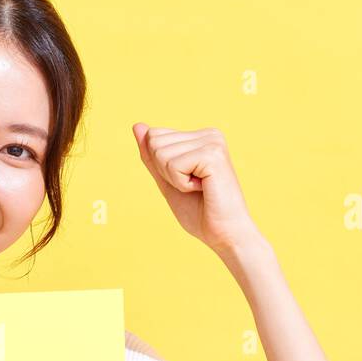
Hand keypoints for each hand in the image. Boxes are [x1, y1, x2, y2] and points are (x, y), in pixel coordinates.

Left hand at [132, 123, 259, 252]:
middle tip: (192, 187)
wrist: (224, 234)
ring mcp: (213, 141)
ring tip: (199, 188)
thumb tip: (137, 126)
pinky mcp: (213, 154)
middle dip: (165, 171)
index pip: (154, 136)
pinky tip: (202, 189)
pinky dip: (180, 184)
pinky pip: (172, 165)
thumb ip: (152, 155)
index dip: (160, 167)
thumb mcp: (167, 180)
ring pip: (161, 153)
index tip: (186, 181)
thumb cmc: (200, 212)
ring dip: (174, 179)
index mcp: (200, 137)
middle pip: (154, 142)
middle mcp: (209, 134)